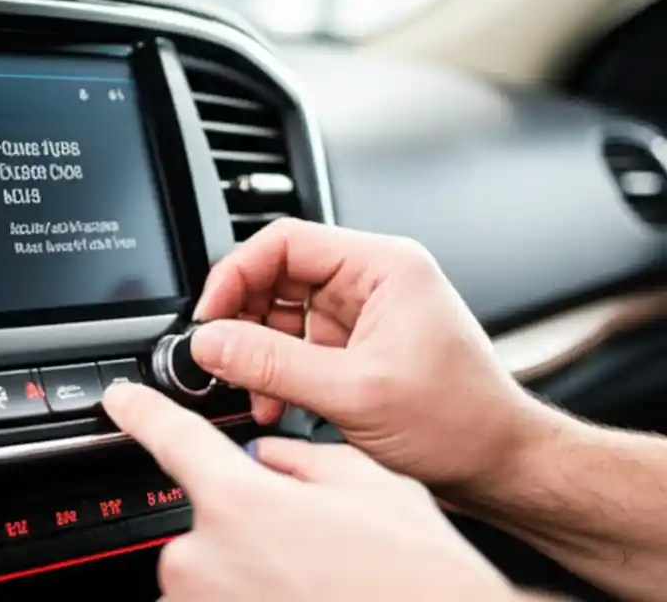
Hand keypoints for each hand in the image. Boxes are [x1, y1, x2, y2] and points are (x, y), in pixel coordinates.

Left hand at [103, 383, 519, 600]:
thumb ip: (302, 460)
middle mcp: (201, 558)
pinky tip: (304, 598)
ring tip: (318, 584)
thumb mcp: (371, 488)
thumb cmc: (419, 582)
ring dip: (251, 574)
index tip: (119, 400)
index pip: (170, 437)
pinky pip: (218, 601)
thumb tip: (271, 459)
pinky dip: (250, 597)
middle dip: (247, 528)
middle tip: (311, 551)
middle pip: (203, 520)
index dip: (140, 411)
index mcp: (238, 501)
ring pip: (211, 573)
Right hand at [189, 218, 551, 491]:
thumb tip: (210, 343)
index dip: (236, 274)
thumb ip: (272, 364)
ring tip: (256, 395)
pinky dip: (276, 375)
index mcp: (383, 267)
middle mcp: (372, 283)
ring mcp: (364, 318)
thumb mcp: (353, 392)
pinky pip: (296, 348)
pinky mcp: (357, 351)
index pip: (284, 242)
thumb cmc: (461, 423)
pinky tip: (275, 404)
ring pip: (281, 316)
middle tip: (222, 360)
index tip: (209, 316)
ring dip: (258, 356)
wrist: (501, 468)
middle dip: (244, 322)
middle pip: (277, 278)